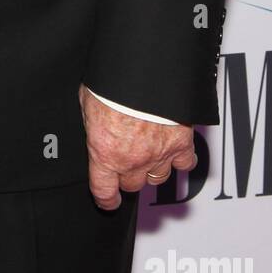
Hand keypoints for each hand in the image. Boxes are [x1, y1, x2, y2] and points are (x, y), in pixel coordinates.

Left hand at [79, 83, 197, 209]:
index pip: (104, 191)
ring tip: (148, 155)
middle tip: (125, 160)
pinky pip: (184, 163)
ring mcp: (159, 154)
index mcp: (105, 152)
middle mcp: (133, 160)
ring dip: (152, 169)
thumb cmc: (112, 84)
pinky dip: (180, 160)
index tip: (108, 200)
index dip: (106, 199)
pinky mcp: (181, 143)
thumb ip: (93, 123)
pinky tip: (175, 151)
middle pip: (132, 183)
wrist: (143, 71)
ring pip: (158, 177)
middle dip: (127, 174)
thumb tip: (94, 124)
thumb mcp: (88, 102)